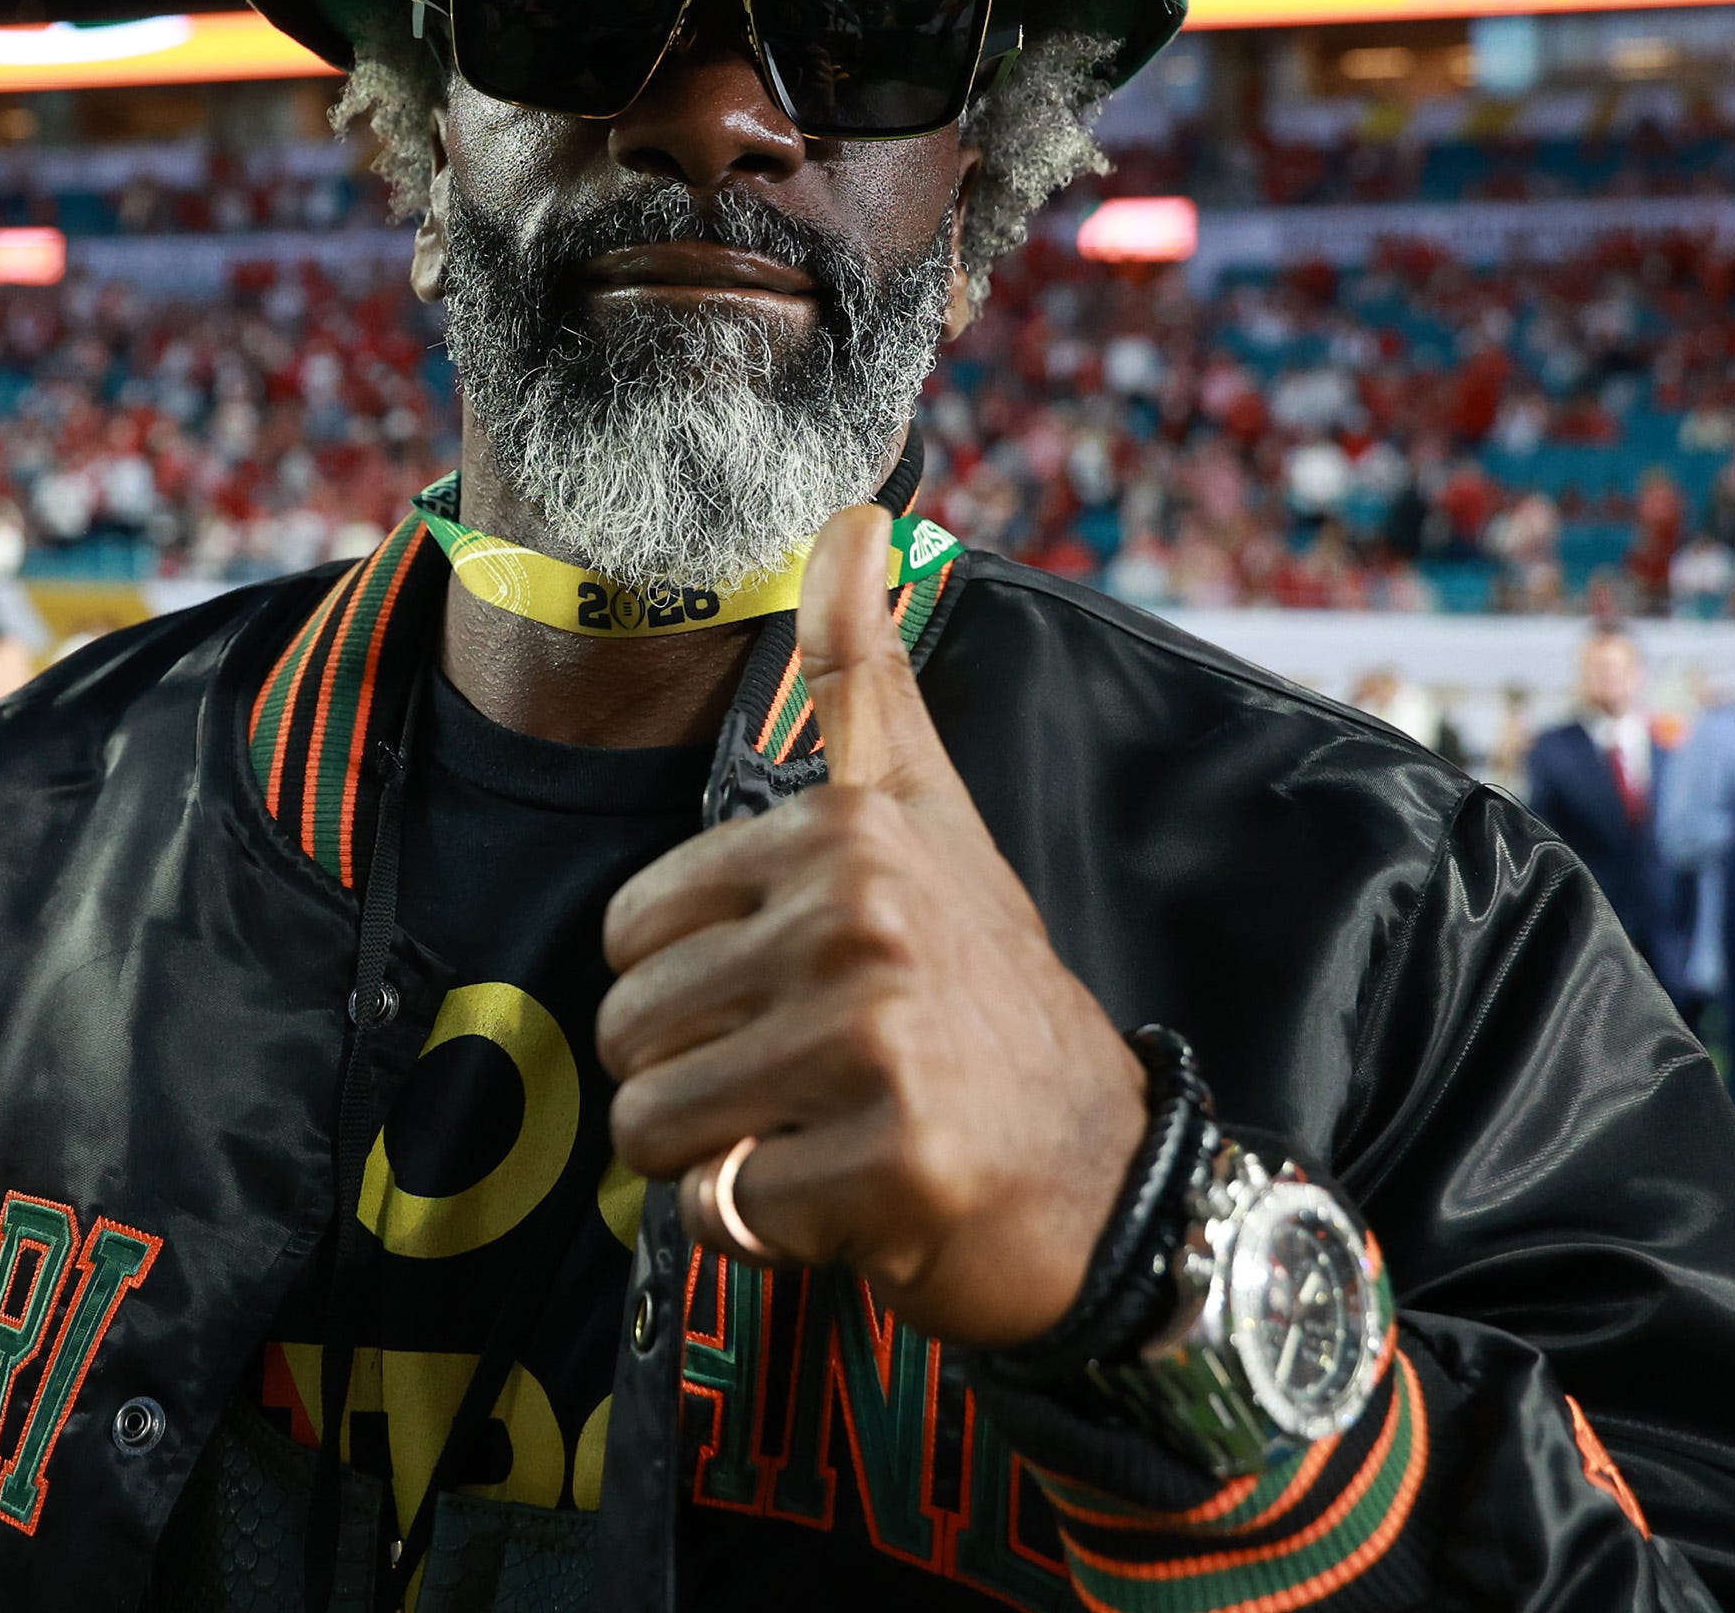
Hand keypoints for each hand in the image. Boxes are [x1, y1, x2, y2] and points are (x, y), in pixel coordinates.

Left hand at [597, 503, 1147, 1346]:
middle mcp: (864, 919)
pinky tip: (849, 1196)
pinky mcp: (893, 1162)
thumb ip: (868, 674)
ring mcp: (882, 1042)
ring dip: (708, 1158)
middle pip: (632, 1031)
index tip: (788, 991)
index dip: (682, 983)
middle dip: (687, 1081)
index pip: (632, 928)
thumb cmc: (987, 991)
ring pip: (655, 1126)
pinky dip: (762, 1227)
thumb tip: (854, 506)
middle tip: (799, 1084)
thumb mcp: (928, 812)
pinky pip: (720, 1210)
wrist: (1102, 1171)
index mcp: (850, 832)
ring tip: (811, 1134)